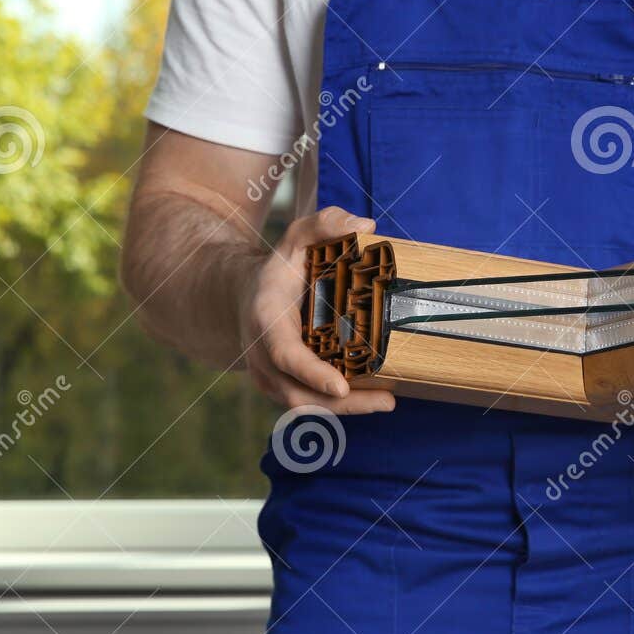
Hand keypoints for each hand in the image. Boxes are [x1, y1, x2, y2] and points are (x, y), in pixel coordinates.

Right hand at [236, 206, 396, 414]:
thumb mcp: (297, 237)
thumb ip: (326, 224)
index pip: (285, 354)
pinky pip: (311, 404)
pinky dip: (342, 406)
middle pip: (299, 393)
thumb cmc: (281, 270)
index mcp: (266, 320)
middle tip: (387, 400)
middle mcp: (263, 357)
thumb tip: (366, 226)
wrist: (246, 298)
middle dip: (344, 403)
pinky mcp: (285, 388)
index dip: (312, 373)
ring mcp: (271, 377)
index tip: (340, 387)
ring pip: (307, 405)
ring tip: (387, 400)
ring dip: (348, 409)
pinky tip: (374, 398)